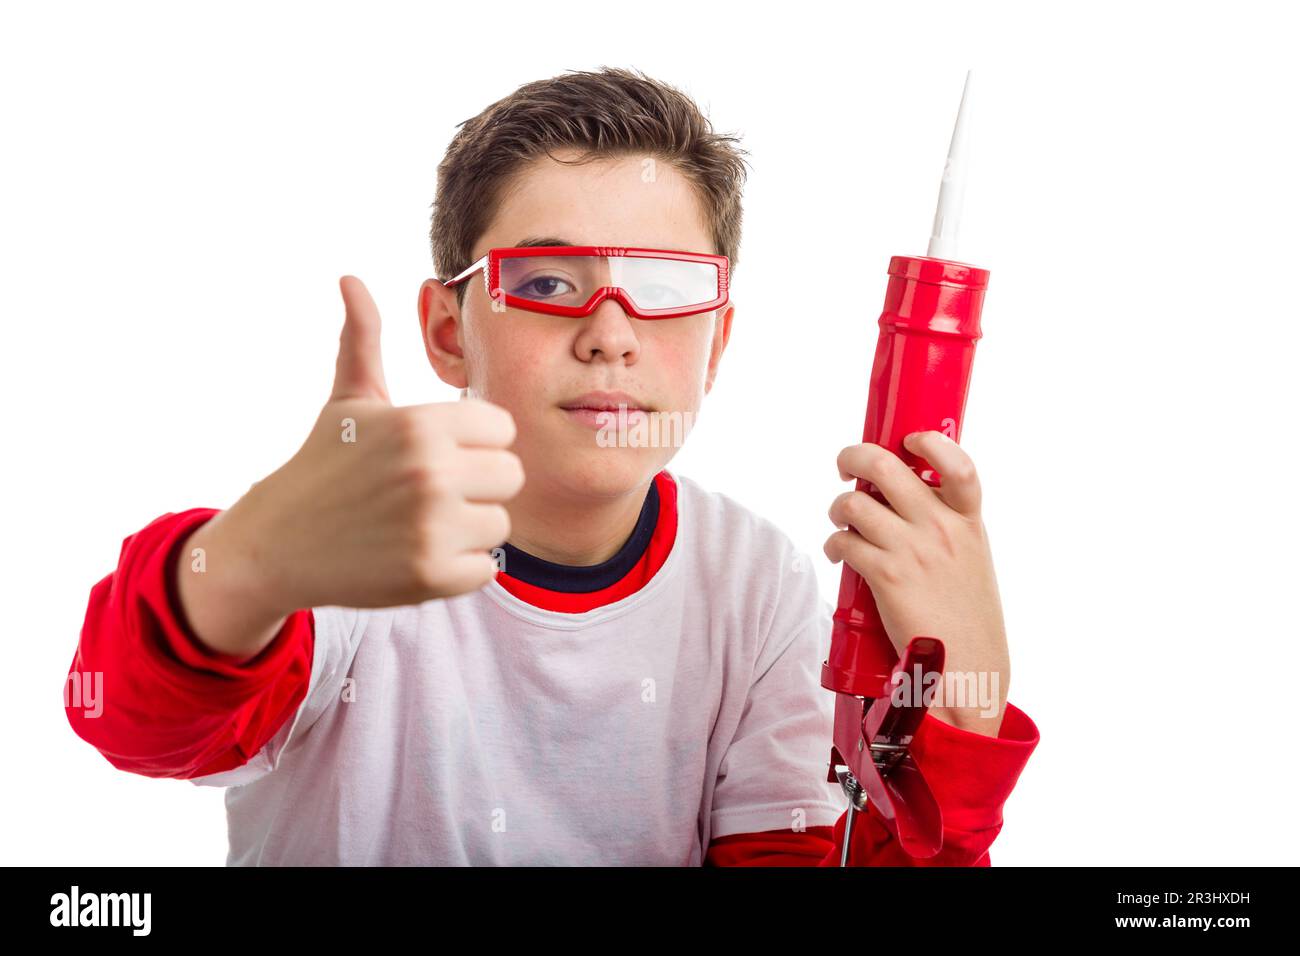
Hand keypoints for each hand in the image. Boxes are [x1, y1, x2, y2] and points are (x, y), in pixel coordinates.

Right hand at [205, 276, 524, 626]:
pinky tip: (416, 555)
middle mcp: (431, 472)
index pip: (502, 429)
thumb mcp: (348, 401)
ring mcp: (432, 526)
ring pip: (500, 523)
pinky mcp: (431, 575)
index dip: (474, 442)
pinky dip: (458, 568)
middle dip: (476, 485)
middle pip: (511, 476)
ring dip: (467, 528)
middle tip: (429, 493)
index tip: (437, 454)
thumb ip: (363, 340)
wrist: (277, 544)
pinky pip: (485, 567)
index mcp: (421, 424)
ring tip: (418, 524)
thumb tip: (350, 278)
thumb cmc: (323, 466)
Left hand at [823, 431, 1008, 734]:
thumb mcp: (971, 559)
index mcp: (967, 521)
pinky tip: (837, 553)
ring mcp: (912, 550)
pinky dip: (833, 544)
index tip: (909, 439)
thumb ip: (945, 527)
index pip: (959, 464)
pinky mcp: (886, 576)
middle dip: (854, 457)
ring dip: (837, 509)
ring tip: (840, 521)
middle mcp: (940, 527)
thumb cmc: (966, 618)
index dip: (931, 442)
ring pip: (853, 504)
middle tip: (846, 467)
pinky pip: (843, 541)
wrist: (967, 668)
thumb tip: (903, 501)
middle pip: (884, 467)